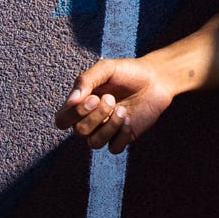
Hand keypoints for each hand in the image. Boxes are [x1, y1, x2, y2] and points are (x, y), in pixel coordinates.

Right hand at [53, 58, 174, 153]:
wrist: (155, 79)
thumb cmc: (127, 72)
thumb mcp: (106, 69)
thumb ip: (86, 81)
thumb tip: (71, 102)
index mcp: (81, 103)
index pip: (62, 120)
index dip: (74, 114)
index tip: (93, 97)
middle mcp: (90, 119)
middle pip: (79, 131)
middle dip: (95, 116)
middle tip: (111, 99)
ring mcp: (106, 130)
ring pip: (94, 143)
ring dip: (109, 126)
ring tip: (122, 110)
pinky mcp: (122, 137)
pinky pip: (113, 148)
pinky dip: (121, 135)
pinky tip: (129, 120)